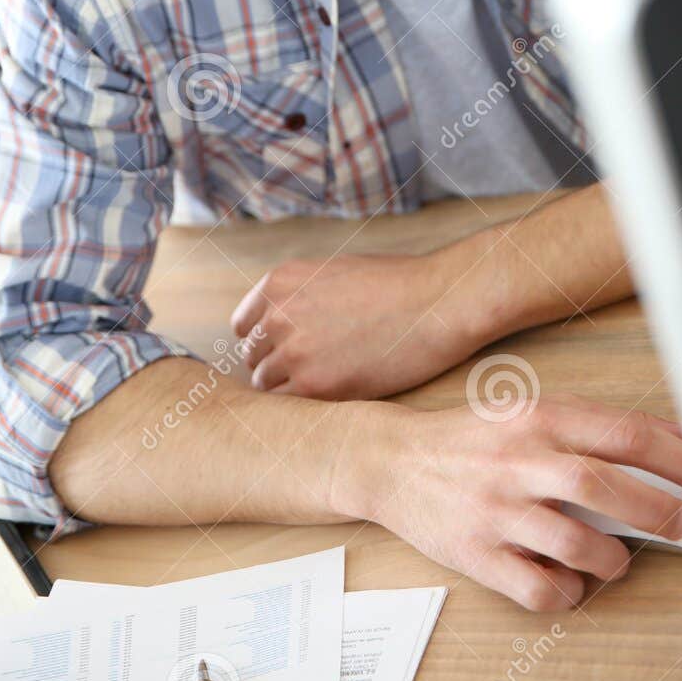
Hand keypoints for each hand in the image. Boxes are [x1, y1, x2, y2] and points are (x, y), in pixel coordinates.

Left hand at [230, 249, 474, 398]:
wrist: (437, 302)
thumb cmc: (397, 286)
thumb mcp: (333, 273)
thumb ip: (298, 297)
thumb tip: (275, 328)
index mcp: (280, 282)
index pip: (244, 325)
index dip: (264, 342)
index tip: (284, 352)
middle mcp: (278, 314)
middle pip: (252, 356)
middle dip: (275, 365)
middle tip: (310, 371)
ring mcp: (293, 351)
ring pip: (264, 384)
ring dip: (289, 388)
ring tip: (325, 385)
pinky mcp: (315, 386)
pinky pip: (287, 406)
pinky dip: (304, 406)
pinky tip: (332, 397)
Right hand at [338, 393, 681, 611]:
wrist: (392, 461)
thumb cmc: (471, 440)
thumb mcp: (529, 412)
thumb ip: (591, 428)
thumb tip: (670, 445)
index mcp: (538, 418)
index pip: (624, 433)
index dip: (677, 457)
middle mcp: (519, 462)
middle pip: (605, 486)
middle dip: (659, 510)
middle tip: (681, 523)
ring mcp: (497, 510)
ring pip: (577, 545)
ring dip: (614, 560)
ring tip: (617, 559)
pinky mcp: (477, 555)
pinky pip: (538, 589)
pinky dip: (567, 593)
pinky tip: (570, 581)